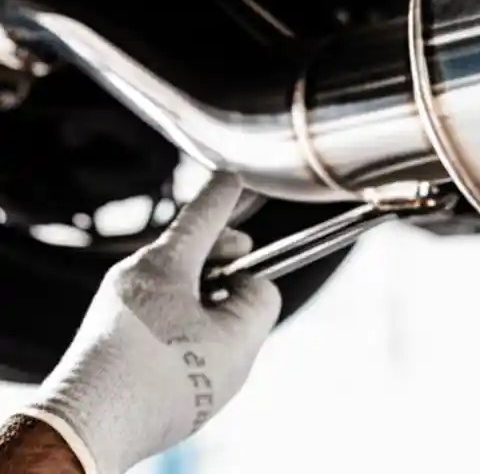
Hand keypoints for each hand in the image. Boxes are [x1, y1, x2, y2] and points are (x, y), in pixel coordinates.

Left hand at [22, 173, 279, 473]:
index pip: (203, 216)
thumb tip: (252, 287)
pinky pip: (156, 308)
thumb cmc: (164, 382)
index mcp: (165, 265)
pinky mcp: (108, 331)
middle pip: (190, 250)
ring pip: (175, 284)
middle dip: (224, 257)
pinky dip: (184, 315)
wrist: (90, 427)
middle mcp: (133, 275)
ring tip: (225, 330)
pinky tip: (194, 351)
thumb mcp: (238, 340)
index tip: (233, 180)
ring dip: (206, 295)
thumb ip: (260, 300)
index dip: (226, 197)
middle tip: (248, 274)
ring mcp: (116, 303)